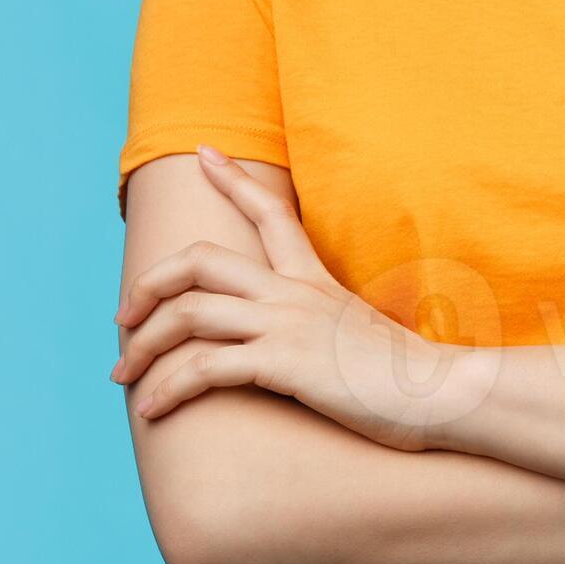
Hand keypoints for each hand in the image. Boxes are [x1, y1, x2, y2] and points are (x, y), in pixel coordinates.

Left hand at [108, 145, 499, 447]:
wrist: (442, 394)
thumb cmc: (411, 378)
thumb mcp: (361, 335)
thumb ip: (330, 327)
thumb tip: (313, 344)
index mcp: (313, 280)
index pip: (271, 213)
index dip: (233, 181)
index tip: (205, 154)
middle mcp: (293, 293)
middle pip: (200, 260)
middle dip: (150, 283)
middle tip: (124, 316)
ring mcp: (286, 324)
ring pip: (189, 313)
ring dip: (143, 345)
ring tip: (122, 376)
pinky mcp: (283, 362)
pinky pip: (204, 367)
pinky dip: (168, 388)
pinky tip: (151, 409)